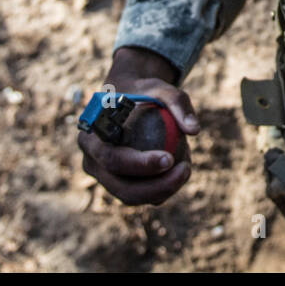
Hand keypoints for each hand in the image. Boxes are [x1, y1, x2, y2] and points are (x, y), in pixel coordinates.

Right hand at [78, 47, 200, 205]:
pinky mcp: (116, 184)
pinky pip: (139, 195)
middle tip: (185, 169)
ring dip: (162, 189)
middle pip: (121, 187)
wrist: (126, 101)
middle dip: (156, 186)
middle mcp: (91, 162)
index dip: (140, 164)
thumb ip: (178, 103)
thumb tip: (194, 130)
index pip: (112, 158)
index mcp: (91, 138)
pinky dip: (161, 188)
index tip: (170, 158)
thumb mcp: (160, 89)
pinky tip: (179, 170)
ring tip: (186, 168)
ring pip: (131, 196)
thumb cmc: (142, 93)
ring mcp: (102, 177)